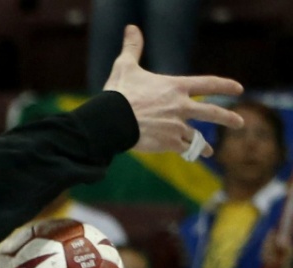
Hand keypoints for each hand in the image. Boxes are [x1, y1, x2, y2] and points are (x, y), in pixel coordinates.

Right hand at [103, 26, 242, 154]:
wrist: (111, 121)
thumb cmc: (118, 93)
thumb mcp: (126, 67)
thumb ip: (133, 48)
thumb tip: (131, 28)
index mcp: (176, 87)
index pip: (208, 84)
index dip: (225, 86)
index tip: (238, 89)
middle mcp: (181, 106)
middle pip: (212, 113)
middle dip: (228, 118)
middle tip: (240, 123)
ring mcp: (176, 126)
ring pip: (197, 136)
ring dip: (205, 144)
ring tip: (211, 151)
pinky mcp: (167, 142)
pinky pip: (184, 148)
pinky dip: (190, 152)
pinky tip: (195, 156)